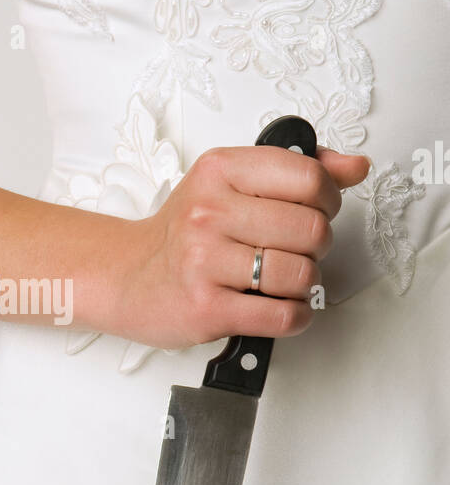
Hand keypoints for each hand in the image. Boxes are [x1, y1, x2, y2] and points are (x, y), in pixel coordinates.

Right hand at [109, 145, 370, 350]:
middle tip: (295, 251)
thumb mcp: (232, 184)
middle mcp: (209, 212)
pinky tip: (279, 308)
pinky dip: (294, 317)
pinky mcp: (206, 308)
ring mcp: (204, 261)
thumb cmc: (186, 233)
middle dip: (316, 247)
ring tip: (282, 281)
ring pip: (301, 274)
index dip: (328, 200)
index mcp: (221, 171)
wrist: (129, 277)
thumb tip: (354, 167)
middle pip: (312, 230)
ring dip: (304, 285)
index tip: (317, 211)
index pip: (308, 178)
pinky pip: (282, 315)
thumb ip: (298, 171)